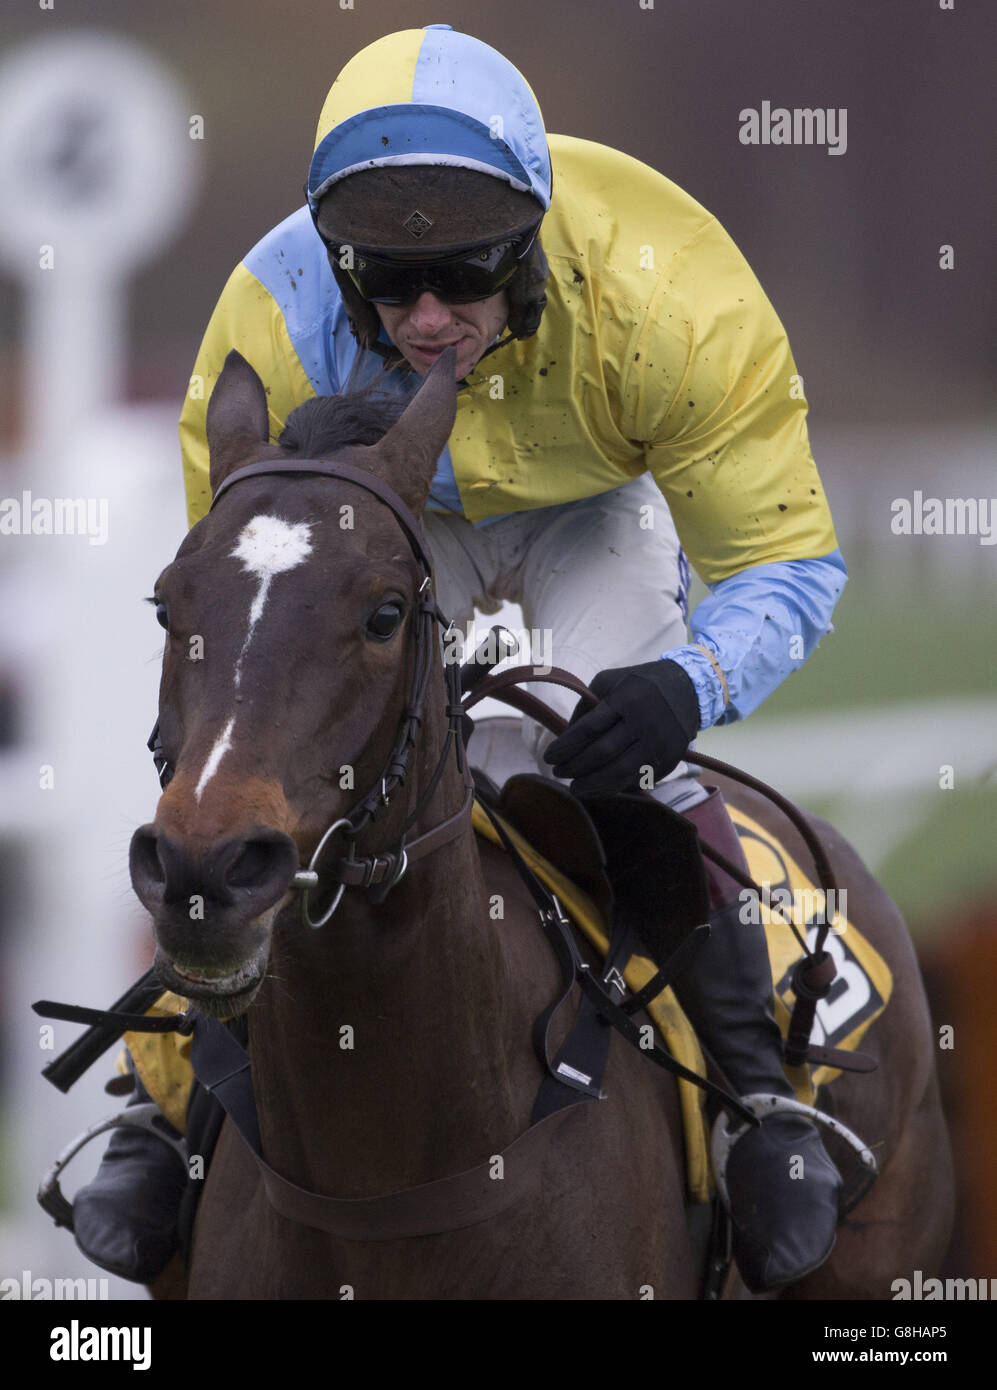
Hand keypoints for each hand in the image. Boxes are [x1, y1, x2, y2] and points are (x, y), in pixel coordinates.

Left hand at [543, 660, 699, 795]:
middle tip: (558, 773)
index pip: (589, 729)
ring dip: (593, 785)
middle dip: (575, 767)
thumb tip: (564, 737)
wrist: (690, 689)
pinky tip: (598, 787)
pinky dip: (614, 786)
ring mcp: (660, 744)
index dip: (565, 747)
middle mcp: (645, 723)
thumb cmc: (639, 684)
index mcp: (626, 699)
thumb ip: (586, 706)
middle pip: (602, 754)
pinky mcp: (670, 760)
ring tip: (575, 787)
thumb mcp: (609, 682)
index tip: (549, 757)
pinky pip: (637, 779)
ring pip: (620, 773)